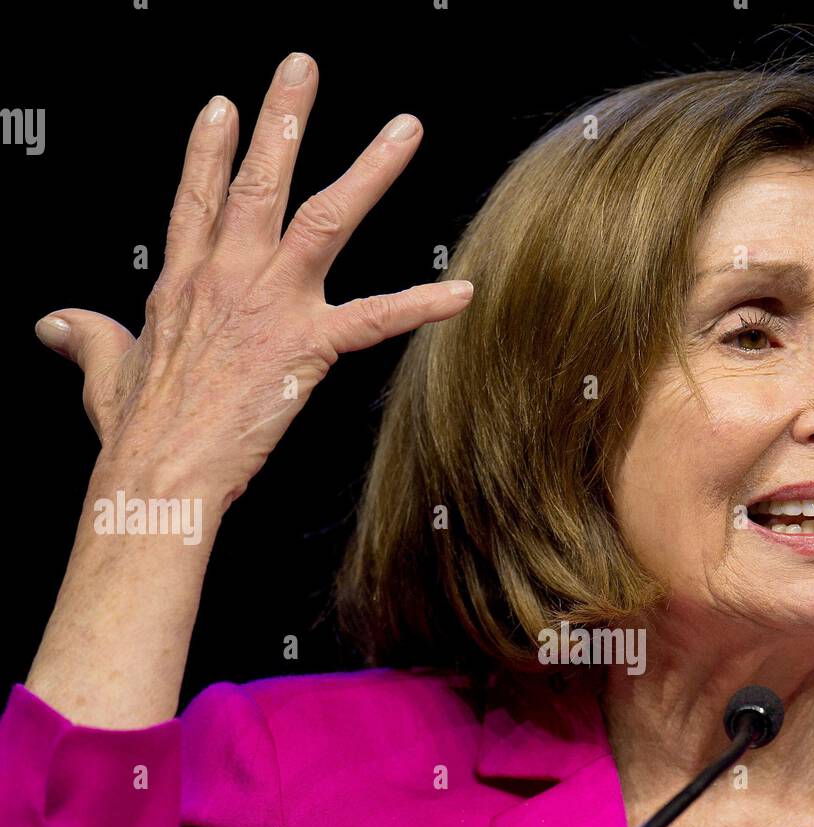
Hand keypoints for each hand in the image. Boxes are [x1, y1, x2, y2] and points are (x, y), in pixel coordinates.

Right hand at [34, 51, 471, 511]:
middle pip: (258, 182)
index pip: (196, 199)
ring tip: (404, 130)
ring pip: (325, 220)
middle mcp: (228, 278)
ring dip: (369, 171)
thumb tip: (55, 324)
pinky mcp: (306, 346)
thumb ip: (87, 339)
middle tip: (303, 69)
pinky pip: (375, 319)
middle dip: (283, 120)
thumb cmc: (137, 434)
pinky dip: (422, 305)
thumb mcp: (103, 373)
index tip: (223, 107)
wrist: (159, 473)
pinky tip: (461, 290)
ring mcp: (270, 305)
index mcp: (181, 282)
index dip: (208, 149)